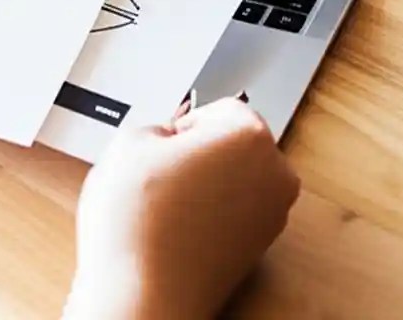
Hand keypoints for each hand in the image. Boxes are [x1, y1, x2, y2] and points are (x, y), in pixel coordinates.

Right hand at [64, 98, 300, 319]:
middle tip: (159, 172)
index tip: (163, 144)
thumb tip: (168, 138)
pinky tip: (174, 226)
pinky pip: (231, 214)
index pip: (218, 107)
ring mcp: (270, 216)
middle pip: (233, 144)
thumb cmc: (138, 226)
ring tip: (163, 203)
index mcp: (250, 136)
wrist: (142, 294)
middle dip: (198, 153)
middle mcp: (274, 175)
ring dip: (203, 184)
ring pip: (233, 180)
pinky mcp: (257, 249)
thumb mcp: (129, 143)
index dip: (182, 124)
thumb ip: (158, 126)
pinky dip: (208, 214)